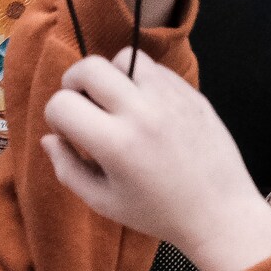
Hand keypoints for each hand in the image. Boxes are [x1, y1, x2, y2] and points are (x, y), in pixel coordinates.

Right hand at [39, 49, 270, 270]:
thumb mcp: (104, 201)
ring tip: (118, 104)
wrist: (220, 212)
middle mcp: (142, 112)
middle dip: (74, 84)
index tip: (70, 134)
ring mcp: (170, 98)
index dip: (57, 118)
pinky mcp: (191, 93)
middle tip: (84, 107)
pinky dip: (142, 81)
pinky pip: (155, 68)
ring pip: (124, 58)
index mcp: (115, 143)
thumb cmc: (158, 213)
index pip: (61, 103)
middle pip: (89, 67)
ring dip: (112, 76)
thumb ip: (67, 169)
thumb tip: (49, 138)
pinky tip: (147, 109)